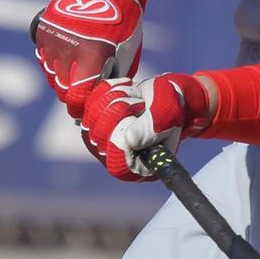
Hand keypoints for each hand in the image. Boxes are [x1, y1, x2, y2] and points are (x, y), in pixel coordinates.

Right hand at [33, 0, 151, 116]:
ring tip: (76, 72)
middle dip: (71, 94)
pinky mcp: (43, 29)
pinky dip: (53, 61)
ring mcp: (53, 38)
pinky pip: (43, 56)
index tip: (84, 111)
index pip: (76, 98)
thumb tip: (101, 104)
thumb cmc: (124, 23)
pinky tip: (67, 56)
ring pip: (51, 74)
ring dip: (62, 78)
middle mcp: (68, 48)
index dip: (79, 108)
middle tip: (82, 92)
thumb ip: (111, 80)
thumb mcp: (126, 55)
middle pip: (61, 89)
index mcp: (91, 56)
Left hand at [79, 74, 212, 181]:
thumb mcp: (167, 116)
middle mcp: (118, 157)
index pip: (117, 164)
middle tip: (140, 105)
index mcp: (140, 166)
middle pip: (99, 137)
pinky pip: (88, 103)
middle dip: (120, 111)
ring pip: (92, 117)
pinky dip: (107, 91)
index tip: (134, 118)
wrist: (165, 94)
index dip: (120, 140)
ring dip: (115, 98)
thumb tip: (129, 141)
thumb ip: (150, 129)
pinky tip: (124, 92)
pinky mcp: (94, 121)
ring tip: (135, 99)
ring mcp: (103, 139)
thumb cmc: (171, 108)